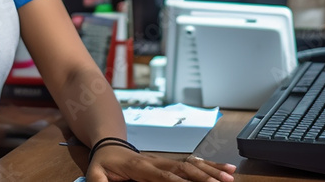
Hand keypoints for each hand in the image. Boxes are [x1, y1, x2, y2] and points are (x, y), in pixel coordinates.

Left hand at [86, 147, 235, 181]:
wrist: (108, 146)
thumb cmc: (103, 164)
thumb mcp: (95, 175)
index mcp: (140, 167)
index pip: (164, 175)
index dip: (180, 181)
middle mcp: (156, 161)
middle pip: (184, 169)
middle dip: (203, 176)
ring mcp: (164, 160)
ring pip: (191, 164)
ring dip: (211, 170)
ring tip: (230, 176)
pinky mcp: (169, 162)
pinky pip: (191, 163)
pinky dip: (208, 165)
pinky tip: (224, 169)